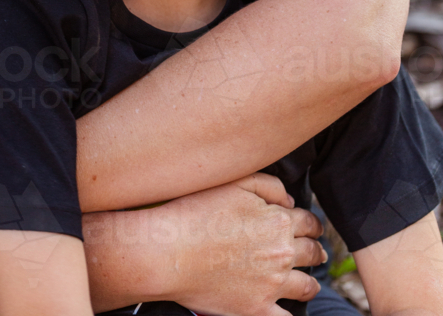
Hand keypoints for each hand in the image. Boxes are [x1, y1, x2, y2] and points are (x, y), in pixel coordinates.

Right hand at [85, 173, 324, 315]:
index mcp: (279, 221)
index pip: (308, 222)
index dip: (311, 223)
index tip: (310, 227)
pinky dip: (291, 314)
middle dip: (315, 250)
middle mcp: (282, 253)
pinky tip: (289, 309)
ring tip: (308, 281)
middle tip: (316, 251)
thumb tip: (290, 199)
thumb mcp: (234, 182)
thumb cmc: (195, 210)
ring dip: (310, 281)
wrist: (168, 250)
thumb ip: (268, 185)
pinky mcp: (257, 310)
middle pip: (311, 252)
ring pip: (307, 286)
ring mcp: (271, 284)